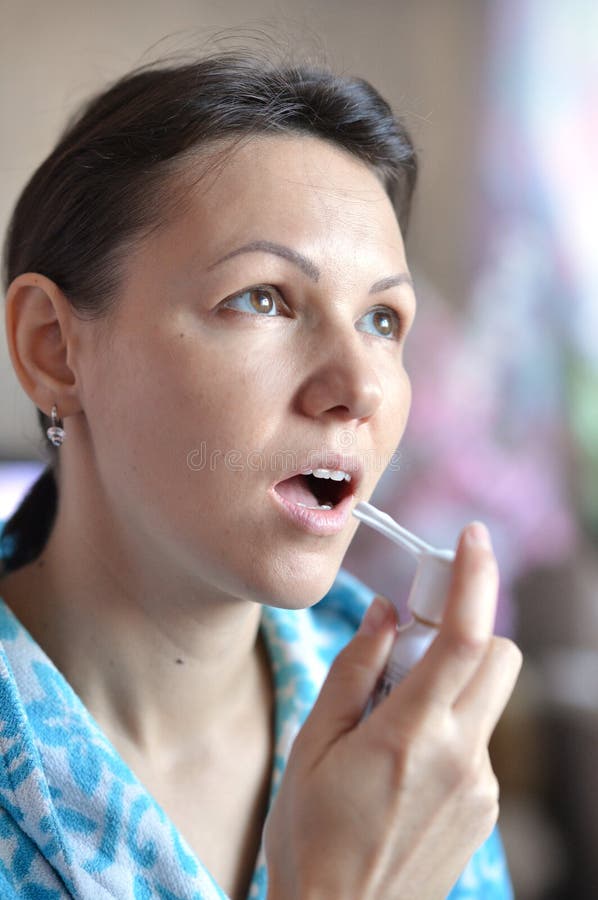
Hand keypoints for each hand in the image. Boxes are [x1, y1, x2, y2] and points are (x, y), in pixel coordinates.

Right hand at [264, 522, 521, 899]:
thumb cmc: (311, 839)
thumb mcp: (312, 747)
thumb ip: (353, 671)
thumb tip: (387, 614)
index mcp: (412, 737)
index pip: (463, 638)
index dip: (474, 577)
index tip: (473, 537)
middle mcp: (461, 758)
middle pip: (499, 657)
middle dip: (465, 631)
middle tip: (408, 646)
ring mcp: (480, 787)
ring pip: (487, 697)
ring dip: (451, 682)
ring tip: (391, 719)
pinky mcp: (484, 808)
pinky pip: (478, 739)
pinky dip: (449, 724)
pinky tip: (401, 761)